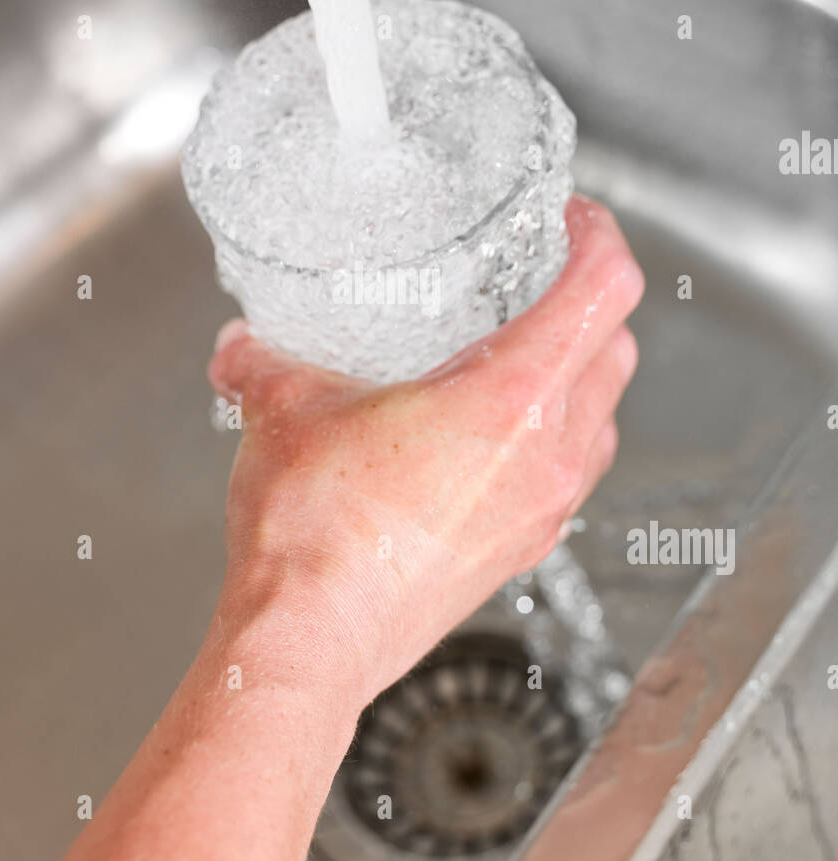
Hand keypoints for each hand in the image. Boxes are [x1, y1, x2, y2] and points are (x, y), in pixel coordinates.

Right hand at [209, 194, 643, 712]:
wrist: (312, 639)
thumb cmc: (315, 535)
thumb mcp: (282, 411)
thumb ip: (263, 361)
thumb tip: (242, 348)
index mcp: (510, 396)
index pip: (605, 289)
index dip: (600, 237)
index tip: (573, 221)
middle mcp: (549, 452)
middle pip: (618, 349)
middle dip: (591, 302)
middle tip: (543, 280)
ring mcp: (545, 508)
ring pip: (603, 417)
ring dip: (580, 375)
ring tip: (520, 358)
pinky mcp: (525, 549)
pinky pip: (569, 474)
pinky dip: (552, 438)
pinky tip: (490, 440)